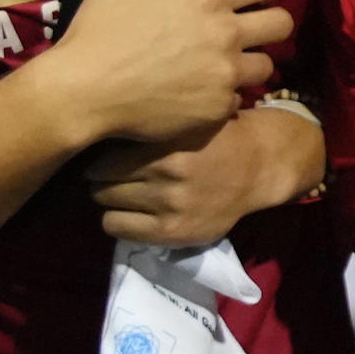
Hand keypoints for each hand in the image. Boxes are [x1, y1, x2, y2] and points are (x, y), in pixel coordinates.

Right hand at [33, 0, 294, 155]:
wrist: (82, 93)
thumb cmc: (99, 29)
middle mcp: (226, 35)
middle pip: (282, 24)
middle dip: (270, 22)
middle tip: (249, 28)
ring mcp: (225, 76)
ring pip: (266, 66)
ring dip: (250, 62)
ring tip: (225, 63)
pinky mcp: (216, 111)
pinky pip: (238, 101)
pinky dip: (224, 96)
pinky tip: (201, 92)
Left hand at [87, 103, 322, 246]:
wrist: (258, 166)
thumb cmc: (214, 137)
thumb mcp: (183, 122)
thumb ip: (147, 128)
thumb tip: (97, 136)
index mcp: (166, 142)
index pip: (103, 158)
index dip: (101, 158)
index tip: (106, 159)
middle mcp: (167, 172)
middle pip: (101, 181)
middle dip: (103, 179)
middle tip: (114, 178)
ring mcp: (170, 205)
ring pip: (106, 204)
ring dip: (111, 200)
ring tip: (125, 196)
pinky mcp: (172, 231)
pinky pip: (117, 228)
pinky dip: (118, 221)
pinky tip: (132, 214)